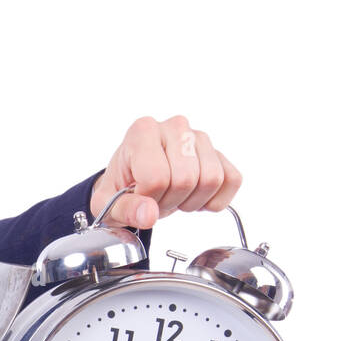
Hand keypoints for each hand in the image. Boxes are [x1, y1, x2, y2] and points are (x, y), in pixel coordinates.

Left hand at [90, 116, 241, 229]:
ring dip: (192, 201)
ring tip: (174, 196)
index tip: (140, 197)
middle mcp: (174, 126)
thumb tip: (148, 214)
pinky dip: (215, 200)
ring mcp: (199, 137)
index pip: (156, 177)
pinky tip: (194, 197)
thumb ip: (124, 209)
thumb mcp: (108, 204)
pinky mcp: (219, 152)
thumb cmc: (122, 188)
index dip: (149, 199)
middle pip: (186, 179)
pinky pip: (232, 180)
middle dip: (171, 201)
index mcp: (142, 131)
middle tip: (158, 199)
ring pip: (211, 180)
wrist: (136, 181)